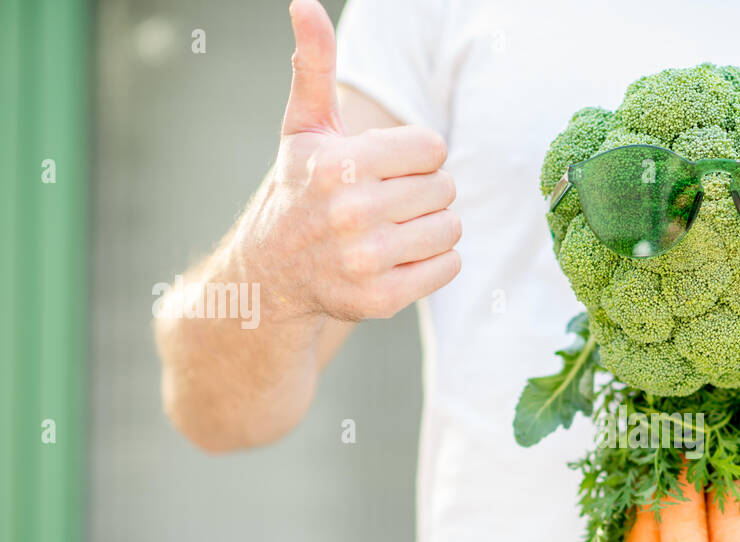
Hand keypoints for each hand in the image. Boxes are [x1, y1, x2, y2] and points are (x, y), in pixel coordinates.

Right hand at [239, 0, 460, 322]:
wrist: (273, 274)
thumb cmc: (300, 189)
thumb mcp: (304, 127)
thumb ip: (314, 66)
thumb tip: (304, 4)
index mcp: (339, 166)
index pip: (433, 148)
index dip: (416, 155)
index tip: (385, 167)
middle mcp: (352, 214)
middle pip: (445, 189)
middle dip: (425, 191)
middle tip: (389, 201)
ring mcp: (367, 262)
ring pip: (452, 229)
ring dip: (434, 226)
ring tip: (396, 228)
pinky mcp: (382, 300)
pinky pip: (449, 268)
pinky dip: (435, 262)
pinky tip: (400, 256)